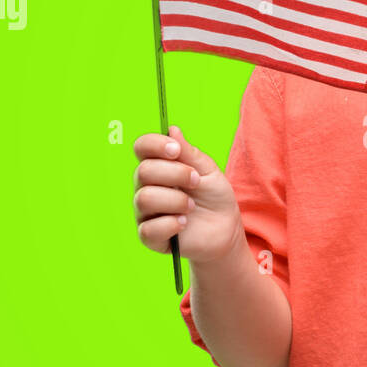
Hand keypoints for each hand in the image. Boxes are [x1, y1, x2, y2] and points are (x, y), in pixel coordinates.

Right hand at [132, 125, 243, 263]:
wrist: (224, 229)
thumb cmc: (214, 197)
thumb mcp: (207, 171)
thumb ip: (189, 153)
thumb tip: (172, 130)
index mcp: (158, 166)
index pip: (141, 147)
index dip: (155, 144)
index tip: (176, 150)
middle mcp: (146, 187)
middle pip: (143, 171)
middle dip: (175, 174)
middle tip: (196, 181)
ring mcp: (145, 212)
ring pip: (144, 198)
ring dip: (175, 200)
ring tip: (192, 206)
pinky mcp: (149, 237)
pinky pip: (148, 229)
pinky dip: (171, 224)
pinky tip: (184, 223)